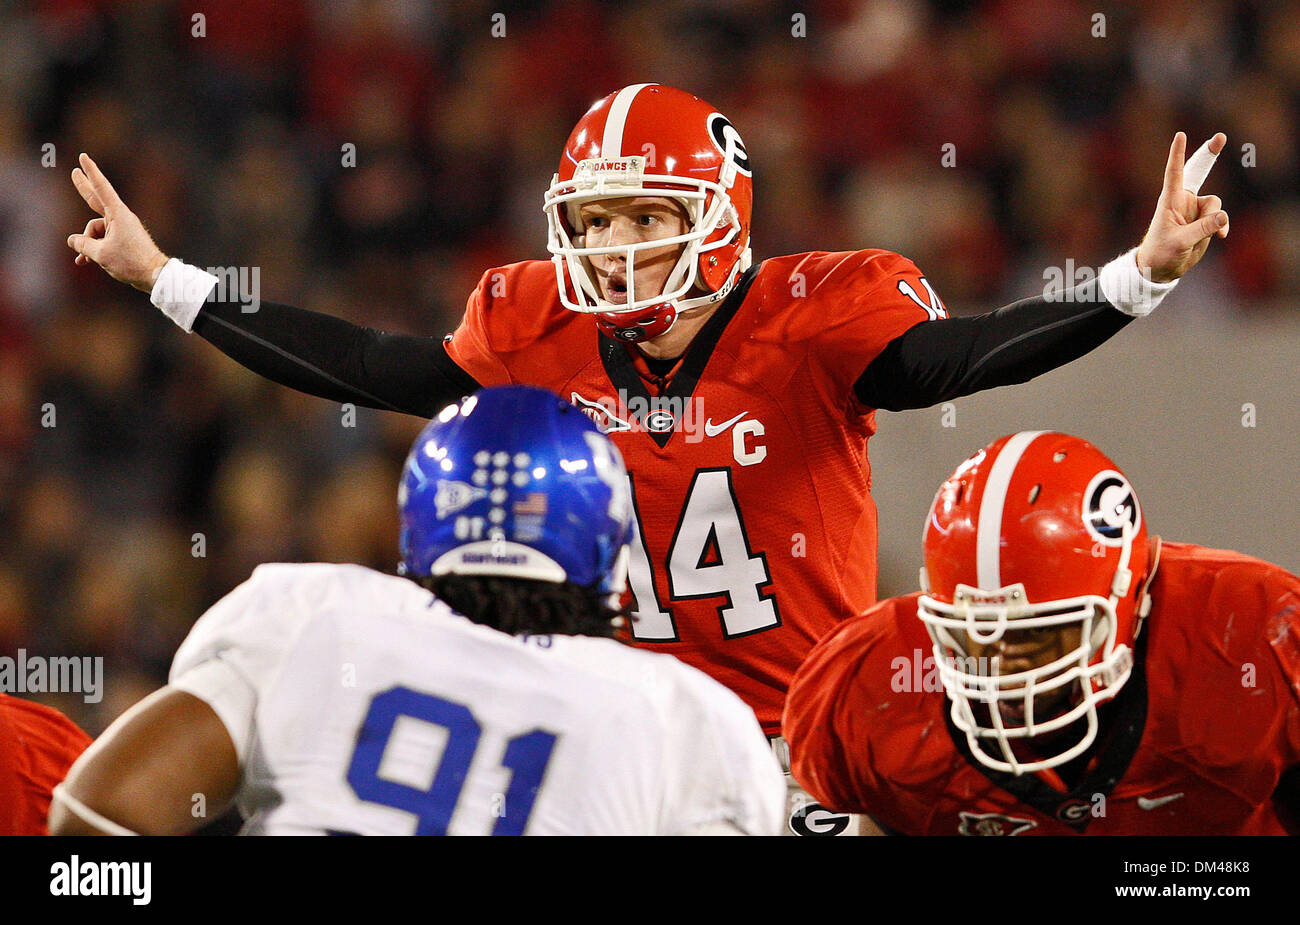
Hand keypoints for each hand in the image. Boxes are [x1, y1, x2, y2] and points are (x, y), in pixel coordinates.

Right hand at [67, 153, 169, 292]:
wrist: (154, 276)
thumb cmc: (131, 262)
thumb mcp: (101, 253)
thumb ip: (83, 244)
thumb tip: (73, 240)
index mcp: (118, 214)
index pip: (101, 188)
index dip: (91, 172)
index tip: (84, 157)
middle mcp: (120, 218)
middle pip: (96, 200)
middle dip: (84, 188)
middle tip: (75, 172)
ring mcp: (121, 228)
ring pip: (96, 230)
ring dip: (88, 243)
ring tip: (85, 259)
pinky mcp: (123, 239)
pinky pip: (102, 239)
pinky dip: (94, 248)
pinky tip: (84, 261)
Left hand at [1135, 132, 1228, 283]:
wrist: (1163, 269)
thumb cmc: (1161, 253)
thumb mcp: (1181, 241)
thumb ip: (1203, 228)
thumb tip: (1223, 217)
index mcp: (1170, 200)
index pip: (1175, 173)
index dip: (1178, 154)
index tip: (1180, 135)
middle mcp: (1184, 200)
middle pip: (1199, 171)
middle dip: (1210, 154)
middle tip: (1220, 136)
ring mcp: (1196, 210)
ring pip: (1215, 205)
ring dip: (1214, 220)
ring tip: (1202, 236)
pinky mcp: (1206, 221)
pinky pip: (1220, 219)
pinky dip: (1222, 227)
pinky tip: (1221, 237)